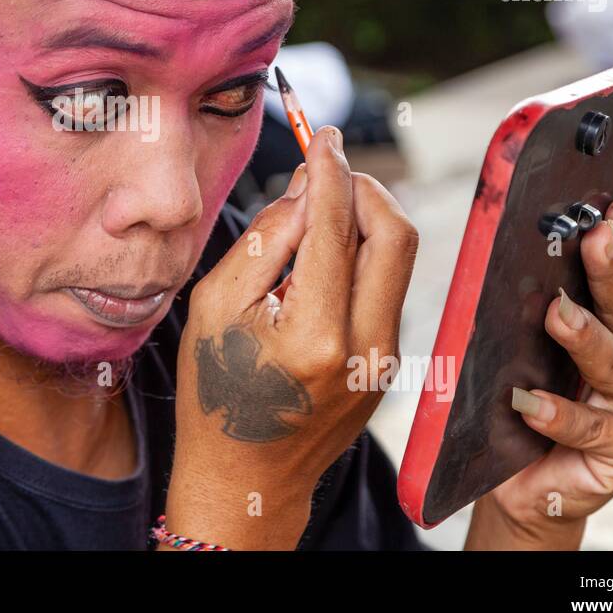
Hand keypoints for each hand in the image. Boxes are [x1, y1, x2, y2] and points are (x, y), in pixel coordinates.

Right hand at [164, 126, 418, 549]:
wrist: (246, 477)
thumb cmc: (215, 393)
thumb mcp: (214, 306)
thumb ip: (265, 241)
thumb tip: (306, 187)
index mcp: (313, 336)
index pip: (335, 227)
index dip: (330, 169)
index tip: (321, 134)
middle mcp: (364, 348)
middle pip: (394, 234)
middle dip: (365, 185)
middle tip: (329, 165)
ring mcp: (385, 360)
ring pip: (397, 259)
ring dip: (364, 219)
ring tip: (318, 208)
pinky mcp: (389, 365)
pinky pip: (385, 288)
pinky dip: (361, 256)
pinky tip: (322, 255)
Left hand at [481, 199, 612, 546]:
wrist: (527, 476)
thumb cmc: (534, 395)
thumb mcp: (537, 342)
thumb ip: (544, 301)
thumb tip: (519, 248)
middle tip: (595, 239)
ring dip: (586, 339)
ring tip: (557, 316)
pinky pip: (593, 430)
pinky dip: (560, 414)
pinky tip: (531, 403)